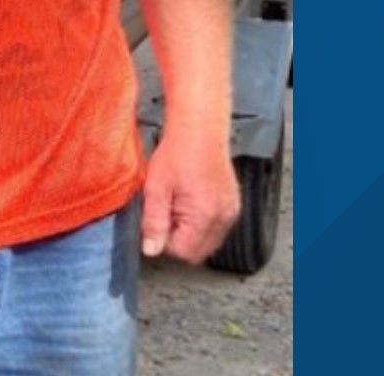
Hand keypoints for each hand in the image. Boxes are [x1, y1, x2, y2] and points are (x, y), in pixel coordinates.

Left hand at [140, 126, 240, 262]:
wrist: (199, 131)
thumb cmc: (177, 153)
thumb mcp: (155, 188)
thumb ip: (153, 222)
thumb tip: (151, 250)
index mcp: (204, 215)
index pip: (182, 252)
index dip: (164, 241)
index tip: (156, 222)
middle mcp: (223, 218)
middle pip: (197, 252)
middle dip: (178, 240)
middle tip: (166, 213)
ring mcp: (230, 213)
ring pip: (207, 242)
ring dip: (189, 233)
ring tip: (177, 204)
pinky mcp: (232, 207)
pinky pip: (215, 230)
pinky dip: (200, 224)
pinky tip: (189, 202)